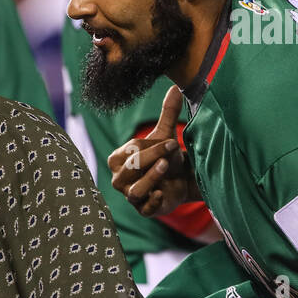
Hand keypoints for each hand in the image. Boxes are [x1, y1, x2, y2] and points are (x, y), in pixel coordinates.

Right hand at [107, 85, 197, 216]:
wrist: (180, 178)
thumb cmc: (165, 155)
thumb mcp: (165, 134)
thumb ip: (167, 112)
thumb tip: (176, 87)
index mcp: (117, 159)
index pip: (131, 151)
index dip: (151, 146)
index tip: (171, 140)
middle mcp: (118, 179)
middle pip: (131, 169)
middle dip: (152, 158)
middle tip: (172, 148)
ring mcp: (130, 196)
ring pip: (135, 190)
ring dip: (151, 177)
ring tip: (166, 166)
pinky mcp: (143, 210)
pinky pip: (144, 208)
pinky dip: (153, 201)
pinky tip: (163, 193)